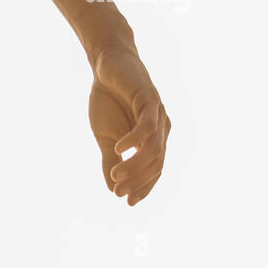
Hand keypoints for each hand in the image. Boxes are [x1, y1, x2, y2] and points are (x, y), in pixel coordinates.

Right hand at [89, 44, 170, 206]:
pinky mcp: (149, 99)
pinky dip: (134, 140)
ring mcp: (157, 113)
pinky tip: (118, 149)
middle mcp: (161, 128)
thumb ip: (111, 162)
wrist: (108, 66)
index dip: (143, 187)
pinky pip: (147, 126)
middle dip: (138, 181)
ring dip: (135, 165)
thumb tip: (112, 188)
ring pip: (152, 148)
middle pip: (156, 163)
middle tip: (118, 191)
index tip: (127, 202)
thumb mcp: (106, 138)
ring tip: (116, 175)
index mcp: (153, 139)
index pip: (154, 170)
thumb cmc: (109, 101)